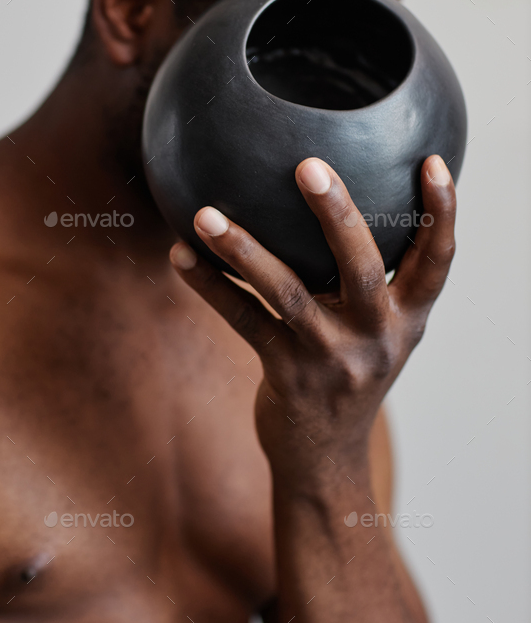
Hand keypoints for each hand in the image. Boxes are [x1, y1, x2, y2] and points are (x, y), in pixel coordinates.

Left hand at [169, 155, 455, 483]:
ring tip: (206, 215)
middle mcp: (376, 337)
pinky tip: (181, 255)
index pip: (437, 262)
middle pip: (362, 268)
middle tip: (308, 167)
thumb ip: (373, 283)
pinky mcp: (285, 375)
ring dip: (244, 250)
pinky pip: (243, 321)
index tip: (431, 162)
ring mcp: (330, 358)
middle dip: (337, 214)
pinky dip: (210, 286)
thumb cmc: (350, 373)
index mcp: (407, 320)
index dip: (441, 213)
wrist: (326, 460)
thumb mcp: (378, 333)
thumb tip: (340, 204)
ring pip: (287, 293)